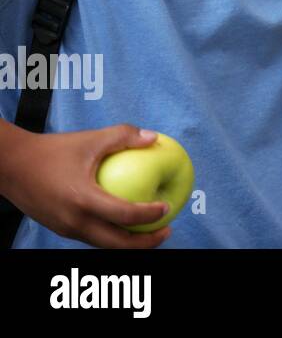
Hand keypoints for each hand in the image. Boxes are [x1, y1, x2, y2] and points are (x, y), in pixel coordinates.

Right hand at [0, 125, 173, 247]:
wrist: (11, 166)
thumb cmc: (52, 151)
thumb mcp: (90, 139)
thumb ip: (123, 136)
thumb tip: (154, 138)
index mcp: (83, 200)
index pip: (124, 215)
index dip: (150, 216)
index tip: (168, 208)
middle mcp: (74, 221)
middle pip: (117, 244)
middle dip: (146, 243)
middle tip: (167, 230)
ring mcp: (66, 229)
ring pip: (104, 244)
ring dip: (129, 243)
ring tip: (151, 230)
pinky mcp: (61, 228)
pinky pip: (92, 237)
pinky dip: (112, 234)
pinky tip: (125, 221)